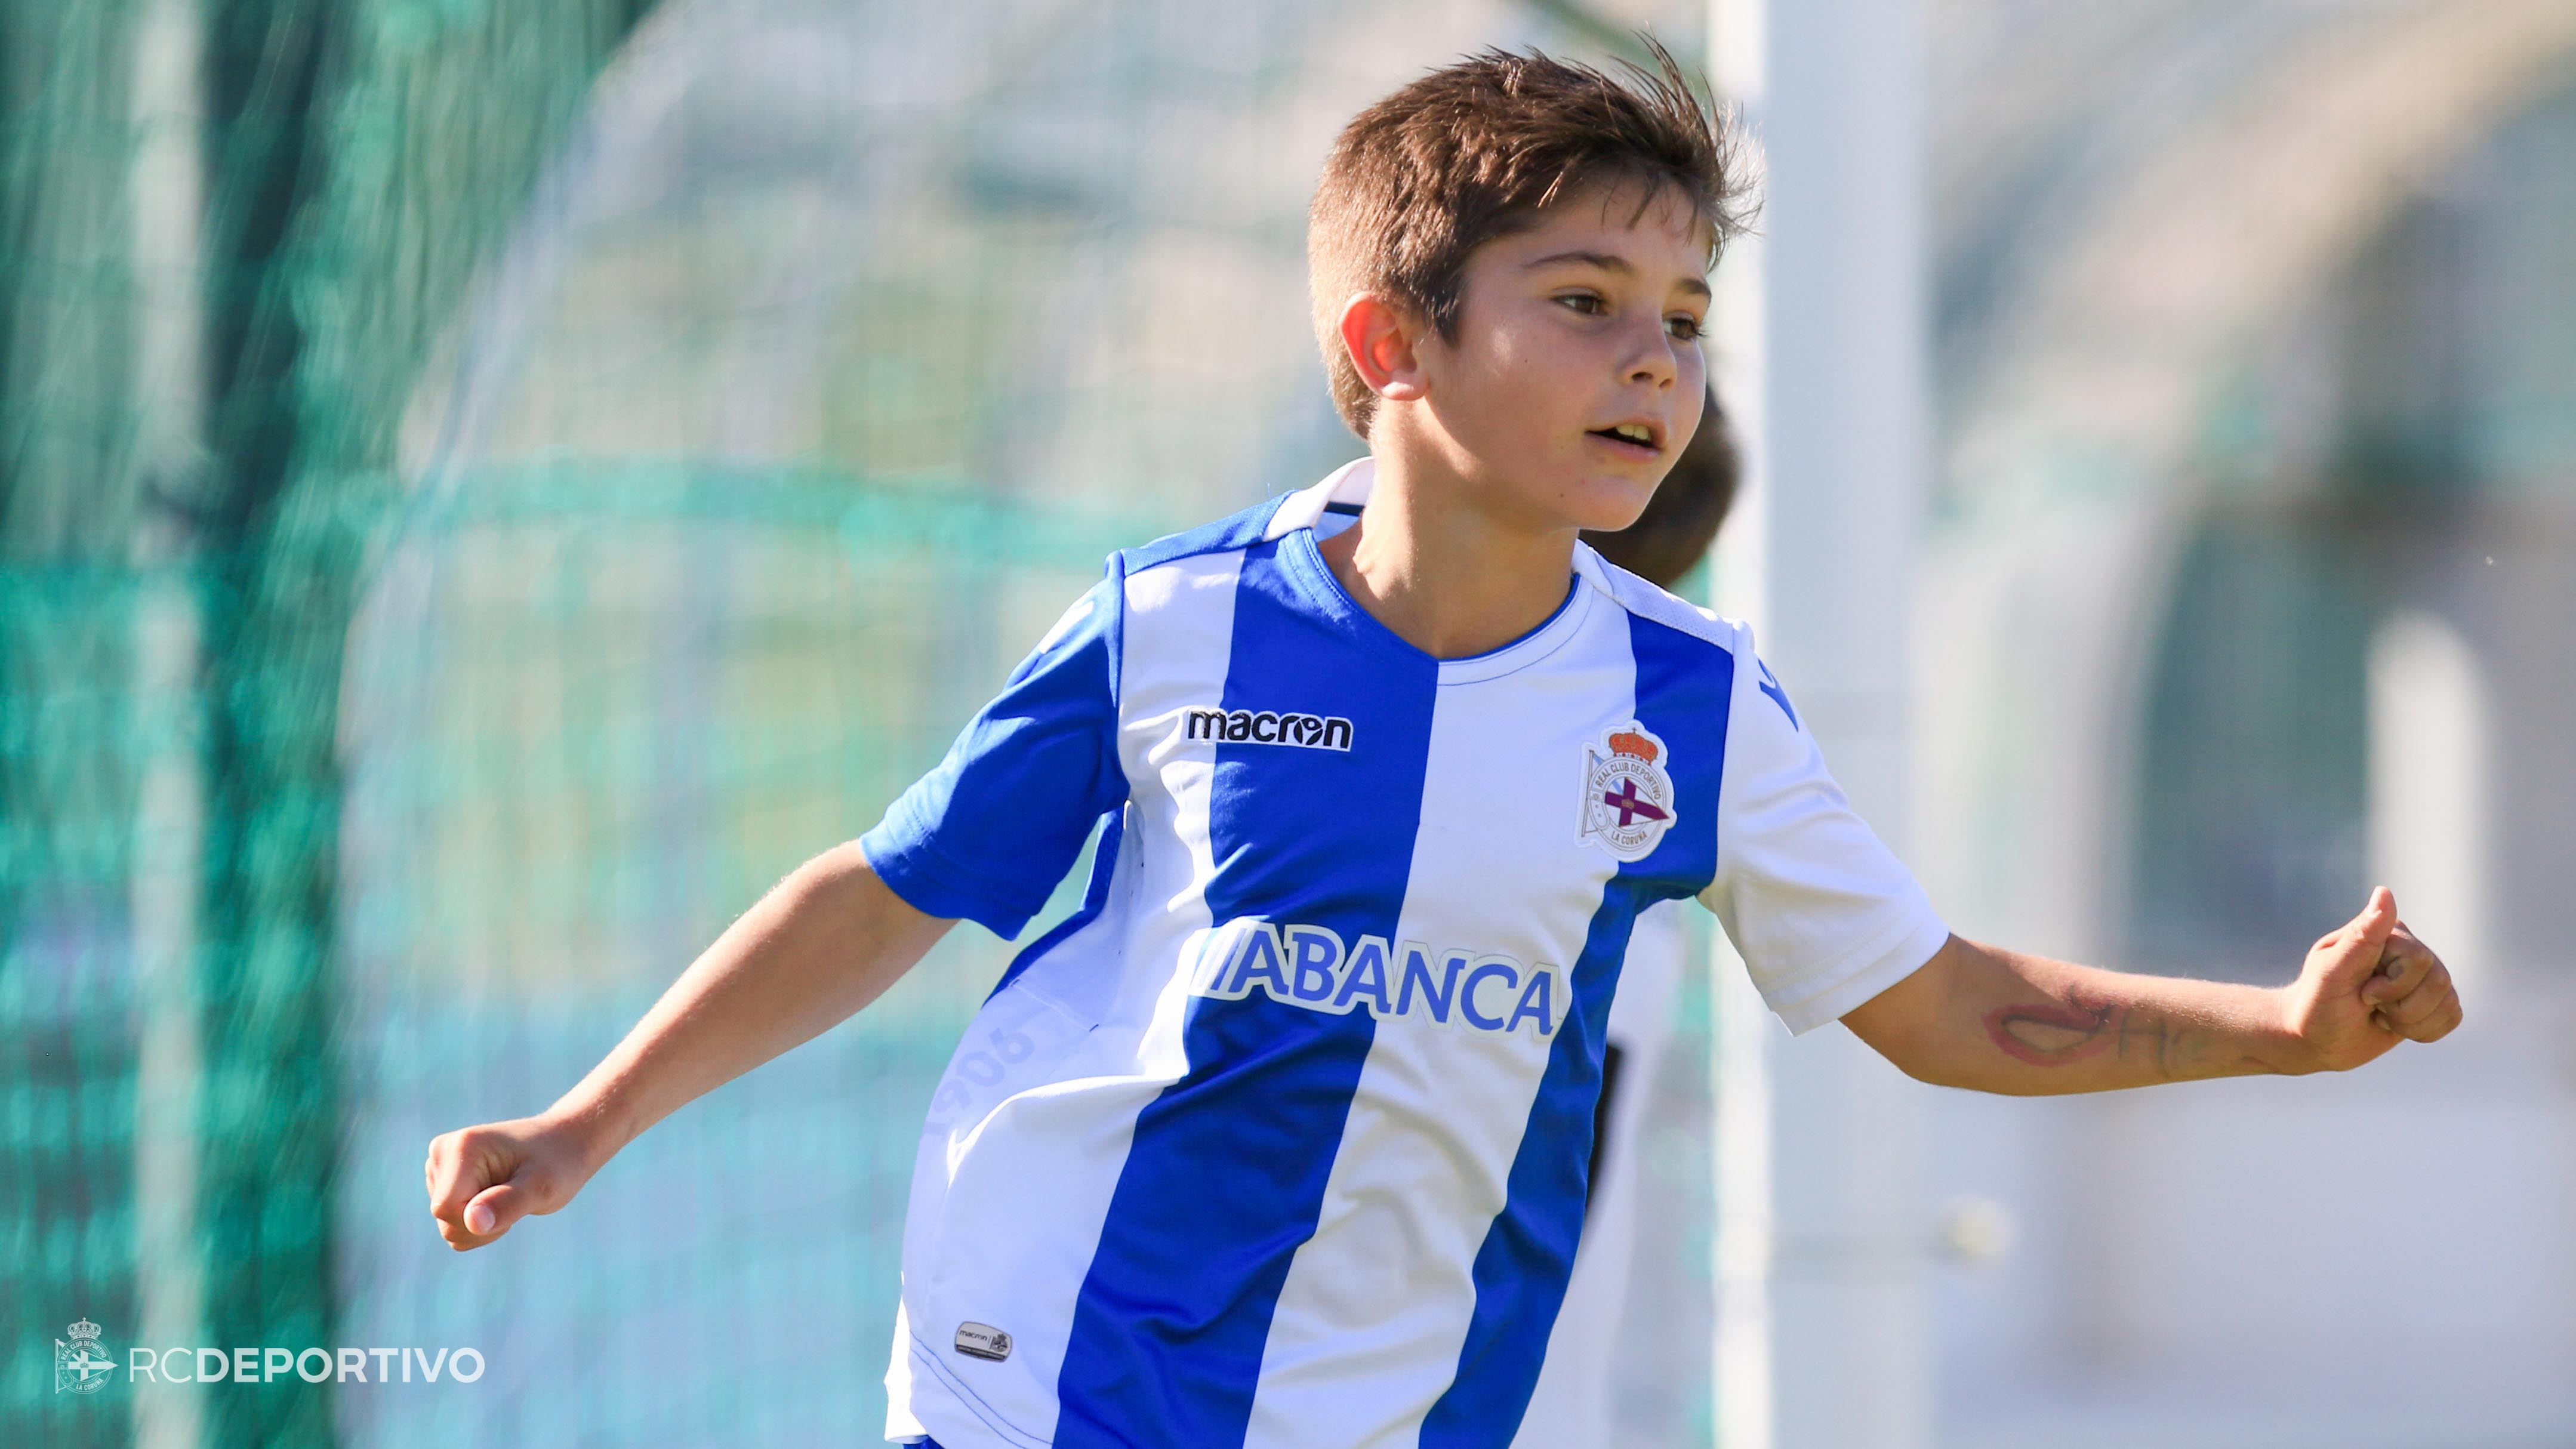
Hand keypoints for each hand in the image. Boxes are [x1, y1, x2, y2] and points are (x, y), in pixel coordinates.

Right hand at [425, 1114, 601, 1250]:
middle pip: (443, 1219)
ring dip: (481, 1224)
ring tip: (509, 1194)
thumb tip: (473, 1223)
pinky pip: (451, 1224)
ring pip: (447, 1225)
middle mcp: (443, 1152)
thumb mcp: (543, 1186)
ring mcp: (440, 1166)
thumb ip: (508, 1204)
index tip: (513, 1202)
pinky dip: (477, 1222)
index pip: (445, 1208)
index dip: (476, 1221)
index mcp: (462, 1148)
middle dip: (481, 1224)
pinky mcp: (443, 1179)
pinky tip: (498, 1198)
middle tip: (517, 1198)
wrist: (564, 1144)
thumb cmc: (559, 1162)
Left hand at [2278, 887, 2462, 1072]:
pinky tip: (2395, 1025)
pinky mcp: (2433, 1001)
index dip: (2391, 986)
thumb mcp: (2332, 971)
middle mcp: (2410, 948)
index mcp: (2385, 933)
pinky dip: (2423, 1031)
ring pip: (2448, 1001)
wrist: (2316, 1039)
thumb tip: (2384, 892)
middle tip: (2367, 1004)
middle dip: (2401, 1007)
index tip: (2359, 992)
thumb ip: (2362, 935)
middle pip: (2439, 980)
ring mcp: (2424, 975)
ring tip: (2379, 1014)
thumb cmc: (2317, 1003)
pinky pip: (2453, 1017)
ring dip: (2410, 1022)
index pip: (2417, 958)